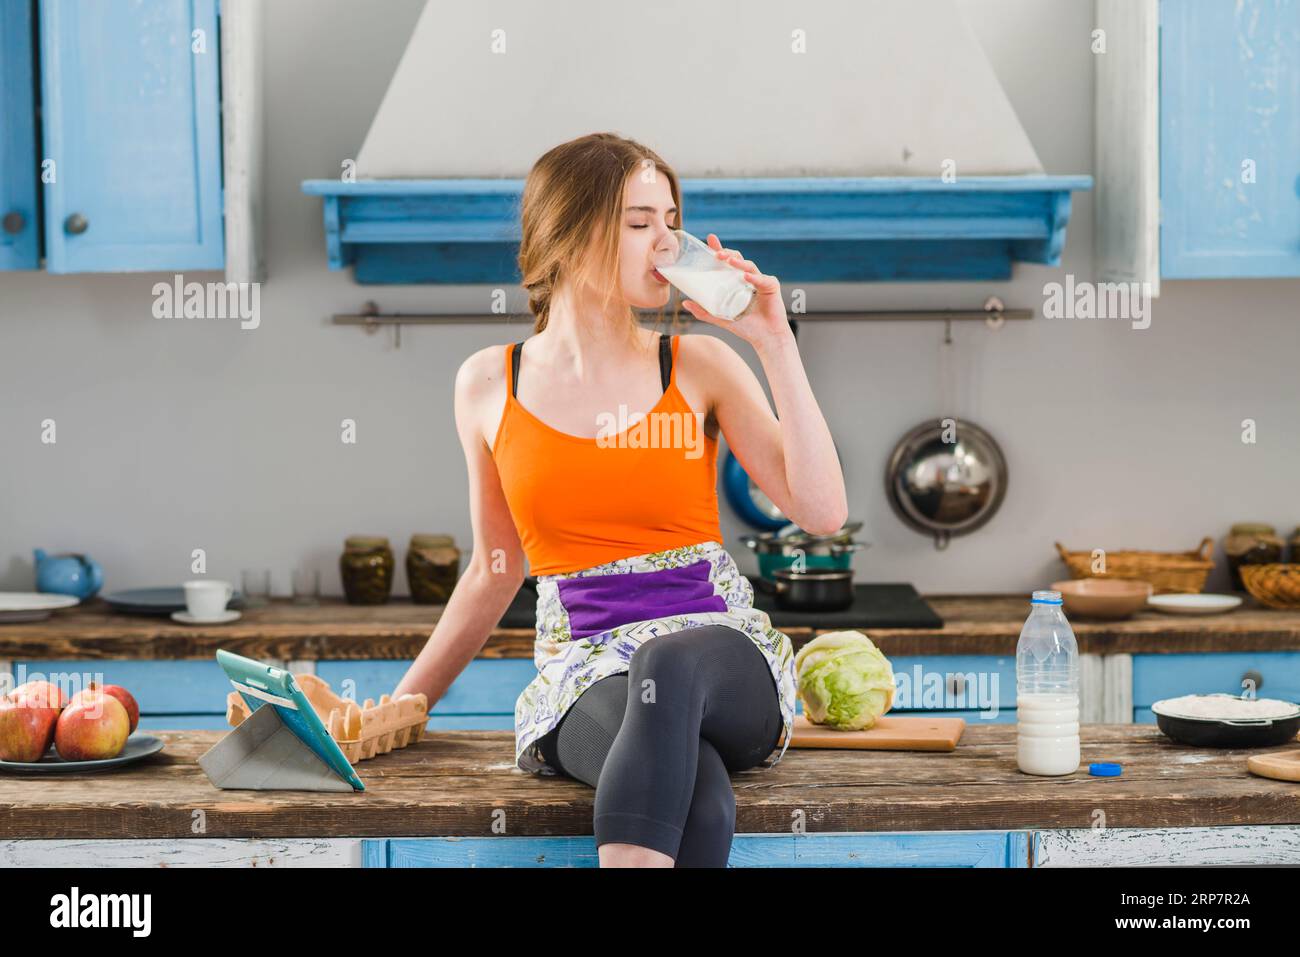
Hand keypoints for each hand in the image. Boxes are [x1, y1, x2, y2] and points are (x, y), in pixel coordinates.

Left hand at [679, 233, 792, 351]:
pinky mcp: (772, 286)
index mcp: (736, 282)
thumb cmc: (746, 328)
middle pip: (737, 259)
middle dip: (727, 253)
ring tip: (728, 261)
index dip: (719, 249)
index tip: (709, 239)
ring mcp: (760, 281)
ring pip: (749, 266)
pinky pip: (762, 279)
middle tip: (717, 253)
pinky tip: (745, 277)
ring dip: (738, 262)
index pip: (727, 262)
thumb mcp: (720, 318)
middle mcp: (748, 278)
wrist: (765, 338)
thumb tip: (684, 303)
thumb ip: (703, 311)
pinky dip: (754, 278)